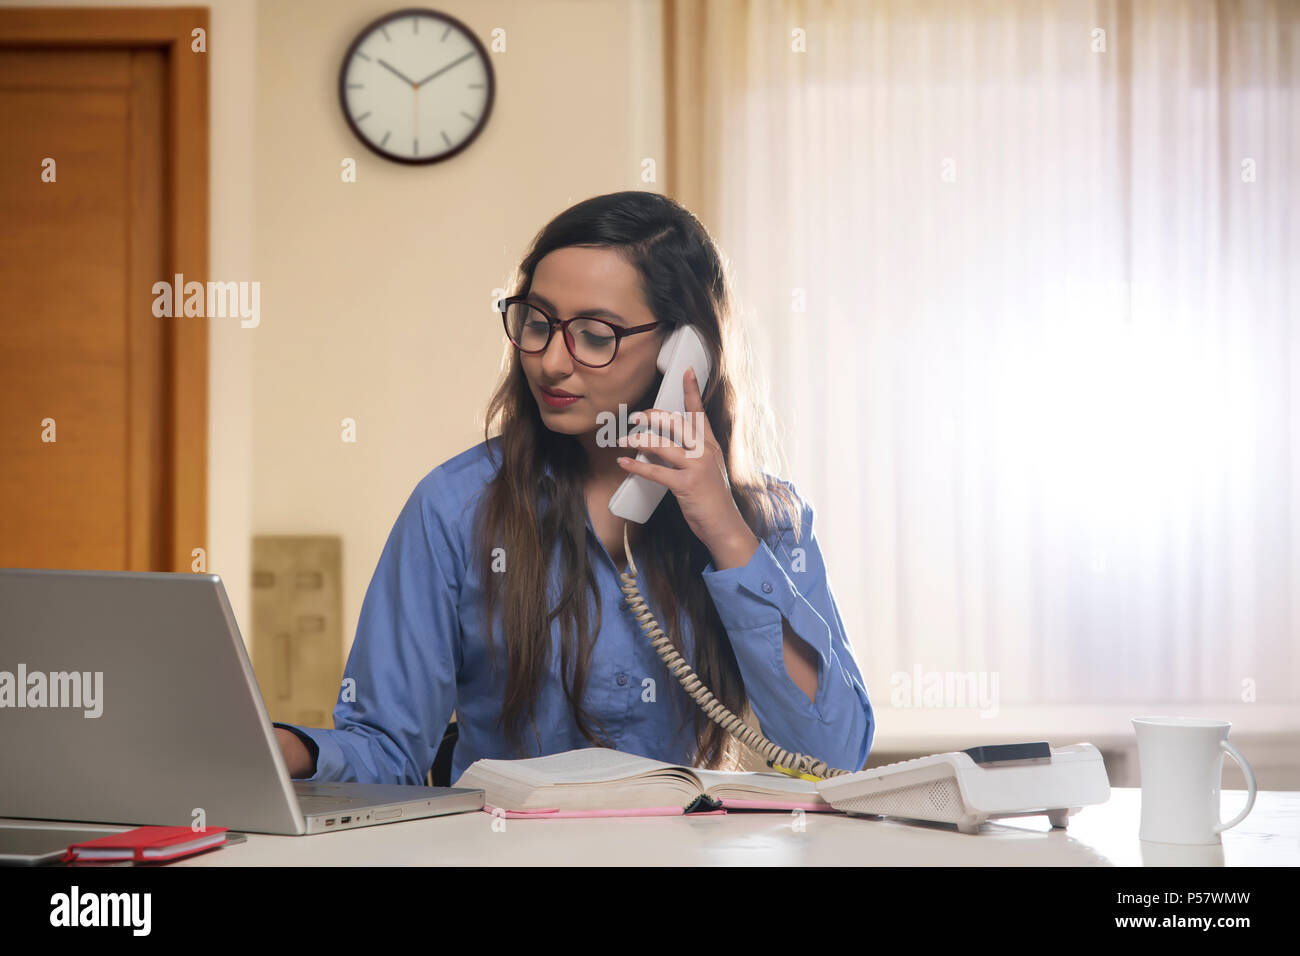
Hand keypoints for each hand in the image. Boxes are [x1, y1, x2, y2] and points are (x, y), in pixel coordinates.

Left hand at [616, 367, 758, 569]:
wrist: (724, 525)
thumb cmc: (712, 499)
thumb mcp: (704, 471)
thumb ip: (684, 455)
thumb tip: (654, 446)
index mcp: (710, 446)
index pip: (700, 413)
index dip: (692, 391)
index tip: (686, 372)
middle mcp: (705, 452)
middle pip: (677, 423)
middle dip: (654, 416)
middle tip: (635, 417)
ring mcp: (696, 468)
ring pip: (663, 445)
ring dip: (639, 441)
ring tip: (623, 439)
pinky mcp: (686, 485)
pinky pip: (656, 472)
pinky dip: (636, 466)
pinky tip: (624, 463)